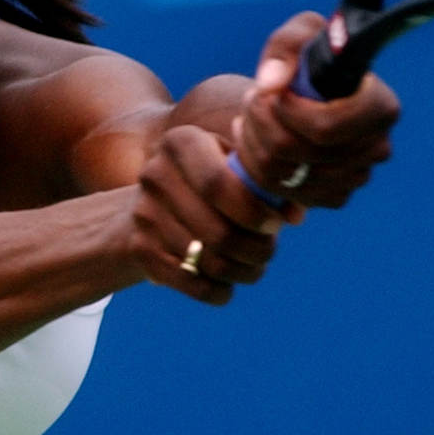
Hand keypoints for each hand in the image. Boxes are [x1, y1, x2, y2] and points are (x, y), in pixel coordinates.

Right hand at [128, 124, 285, 304]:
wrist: (152, 203)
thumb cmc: (209, 181)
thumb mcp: (234, 166)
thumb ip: (269, 183)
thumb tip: (294, 215)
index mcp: (180, 142)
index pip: (218, 183)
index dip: (254, 212)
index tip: (276, 224)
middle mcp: (154, 174)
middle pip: (217, 230)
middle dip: (256, 249)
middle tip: (268, 251)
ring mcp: (143, 213)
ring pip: (207, 261)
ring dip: (242, 272)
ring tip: (254, 267)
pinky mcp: (139, 249)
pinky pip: (190, 283)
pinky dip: (218, 292)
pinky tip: (228, 285)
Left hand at [233, 12, 400, 208]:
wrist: (311, 93)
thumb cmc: (310, 59)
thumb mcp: (300, 34)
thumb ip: (287, 45)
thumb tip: (271, 83)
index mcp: (381, 107)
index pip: (326, 127)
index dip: (289, 112)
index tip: (275, 93)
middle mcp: (376, 147)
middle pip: (296, 150)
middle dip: (260, 121)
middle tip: (251, 98)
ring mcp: (356, 176)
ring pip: (282, 172)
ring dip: (253, 138)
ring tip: (250, 113)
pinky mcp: (333, 195)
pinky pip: (280, 190)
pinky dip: (255, 163)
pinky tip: (256, 136)